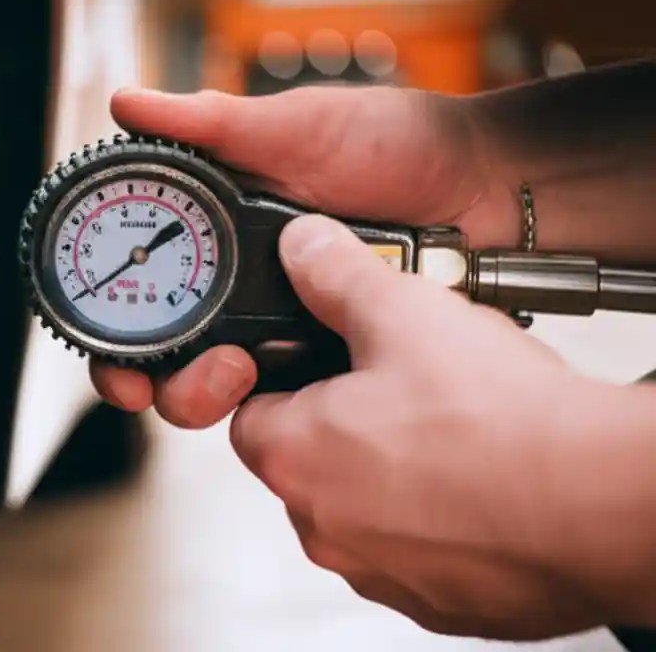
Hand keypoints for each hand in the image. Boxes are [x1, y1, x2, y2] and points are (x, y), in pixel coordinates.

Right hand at [92, 85, 518, 425]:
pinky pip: (285, 396)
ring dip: (204, 392)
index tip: (109, 344)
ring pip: (216, 385)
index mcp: (216, 224)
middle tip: (170, 372)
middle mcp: (238, 280)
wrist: (488, 188)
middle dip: (156, 378)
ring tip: (240, 369)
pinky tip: (289, 386)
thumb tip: (128, 104)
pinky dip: (274, 403)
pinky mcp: (329, 354)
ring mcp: (283, 321)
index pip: (139, 281)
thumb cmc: (400, 143)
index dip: (110, 319)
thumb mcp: (298, 126)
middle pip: (165, 350)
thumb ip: (212, 124)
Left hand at [229, 214, 632, 637]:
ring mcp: (382, 572)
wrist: (601, 507)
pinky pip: (425, 550)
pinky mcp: (441, 602)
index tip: (320, 360)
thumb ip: (336, 274)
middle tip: (404, 387)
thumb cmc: (500, 424)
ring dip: (400, 471)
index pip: (250, 413)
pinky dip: (447, 518)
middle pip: (311, 461)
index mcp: (293, 458)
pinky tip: (488, 479)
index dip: (284, 377)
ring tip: (458, 428)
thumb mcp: (402, 310)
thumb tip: (303, 249)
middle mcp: (324, 529)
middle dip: (350, 421)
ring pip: (370, 507)